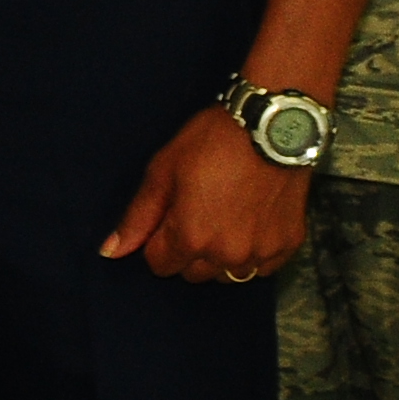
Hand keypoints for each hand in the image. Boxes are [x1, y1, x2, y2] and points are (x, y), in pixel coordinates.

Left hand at [102, 109, 308, 284]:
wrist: (273, 126)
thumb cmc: (212, 141)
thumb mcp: (163, 171)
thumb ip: (138, 217)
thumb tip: (111, 251)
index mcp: (191, 239)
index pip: (159, 265)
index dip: (158, 240)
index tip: (170, 215)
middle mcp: (226, 255)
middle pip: (193, 273)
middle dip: (188, 249)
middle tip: (198, 211)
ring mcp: (261, 253)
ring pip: (227, 273)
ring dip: (221, 255)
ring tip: (226, 216)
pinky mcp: (287, 245)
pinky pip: (261, 267)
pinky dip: (253, 252)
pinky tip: (251, 222)